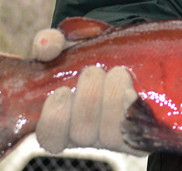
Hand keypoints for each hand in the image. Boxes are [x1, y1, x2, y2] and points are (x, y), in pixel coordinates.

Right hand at [30, 27, 145, 155]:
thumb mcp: (65, 45)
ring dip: (111, 101)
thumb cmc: (87, 53)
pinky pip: (135, 133)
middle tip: (94, 72)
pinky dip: (131, 109)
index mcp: (61, 119)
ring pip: (108, 135)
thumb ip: (50, 43)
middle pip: (82, 134)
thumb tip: (45, 46)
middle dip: (88, 98)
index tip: (62, 91)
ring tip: (117, 73)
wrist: (125, 52)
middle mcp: (85, 133)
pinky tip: (131, 92)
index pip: (50, 138)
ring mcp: (111, 134)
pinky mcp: (136, 131)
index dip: (54, 120)